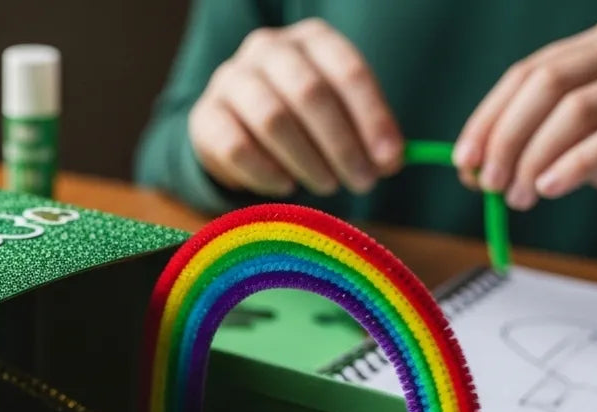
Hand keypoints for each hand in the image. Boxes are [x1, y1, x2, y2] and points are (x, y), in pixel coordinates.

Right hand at [188, 19, 403, 197]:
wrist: (233, 126)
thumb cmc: (299, 119)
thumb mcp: (337, 113)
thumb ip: (365, 133)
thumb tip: (391, 162)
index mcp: (310, 39)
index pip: (347, 70)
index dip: (373, 117)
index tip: (390, 161)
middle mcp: (268, 48)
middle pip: (310, 93)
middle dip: (341, 144)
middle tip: (362, 181)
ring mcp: (230, 79)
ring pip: (272, 119)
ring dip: (307, 161)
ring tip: (327, 186)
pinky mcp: (204, 116)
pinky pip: (237, 147)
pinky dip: (267, 173)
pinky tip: (286, 187)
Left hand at [455, 21, 596, 227]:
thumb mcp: (570, 145)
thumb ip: (525, 148)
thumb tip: (469, 172)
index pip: (527, 73)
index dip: (489, 118)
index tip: (464, 161)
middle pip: (550, 83)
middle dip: (509, 137)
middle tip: (492, 185)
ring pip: (581, 108)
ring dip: (538, 157)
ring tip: (520, 197)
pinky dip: (577, 163)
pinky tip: (552, 187)